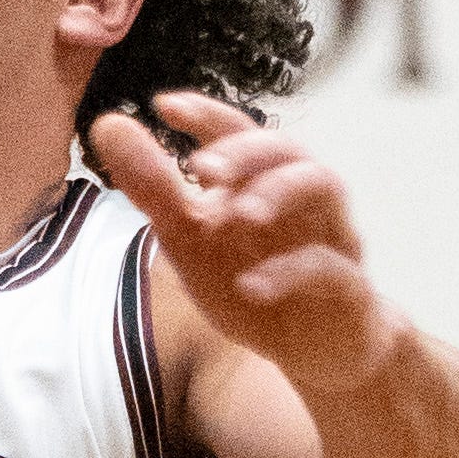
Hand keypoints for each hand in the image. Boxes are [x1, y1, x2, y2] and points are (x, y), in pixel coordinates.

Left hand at [93, 91, 389, 396]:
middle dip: (245, 152)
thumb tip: (107, 124)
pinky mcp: (350, 288)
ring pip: (324, 188)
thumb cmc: (256, 282)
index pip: (238, 130)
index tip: (164, 105)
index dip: (206, 113)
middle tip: (200, 169)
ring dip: (280, 192)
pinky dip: (290, 273)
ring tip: (238, 214)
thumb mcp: (192, 239)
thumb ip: (154, 187)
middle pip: (288, 149)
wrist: (320, 352)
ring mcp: (333, 238)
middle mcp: (304, 199)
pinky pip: (330, 268)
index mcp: (262, 180)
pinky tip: (251, 286)